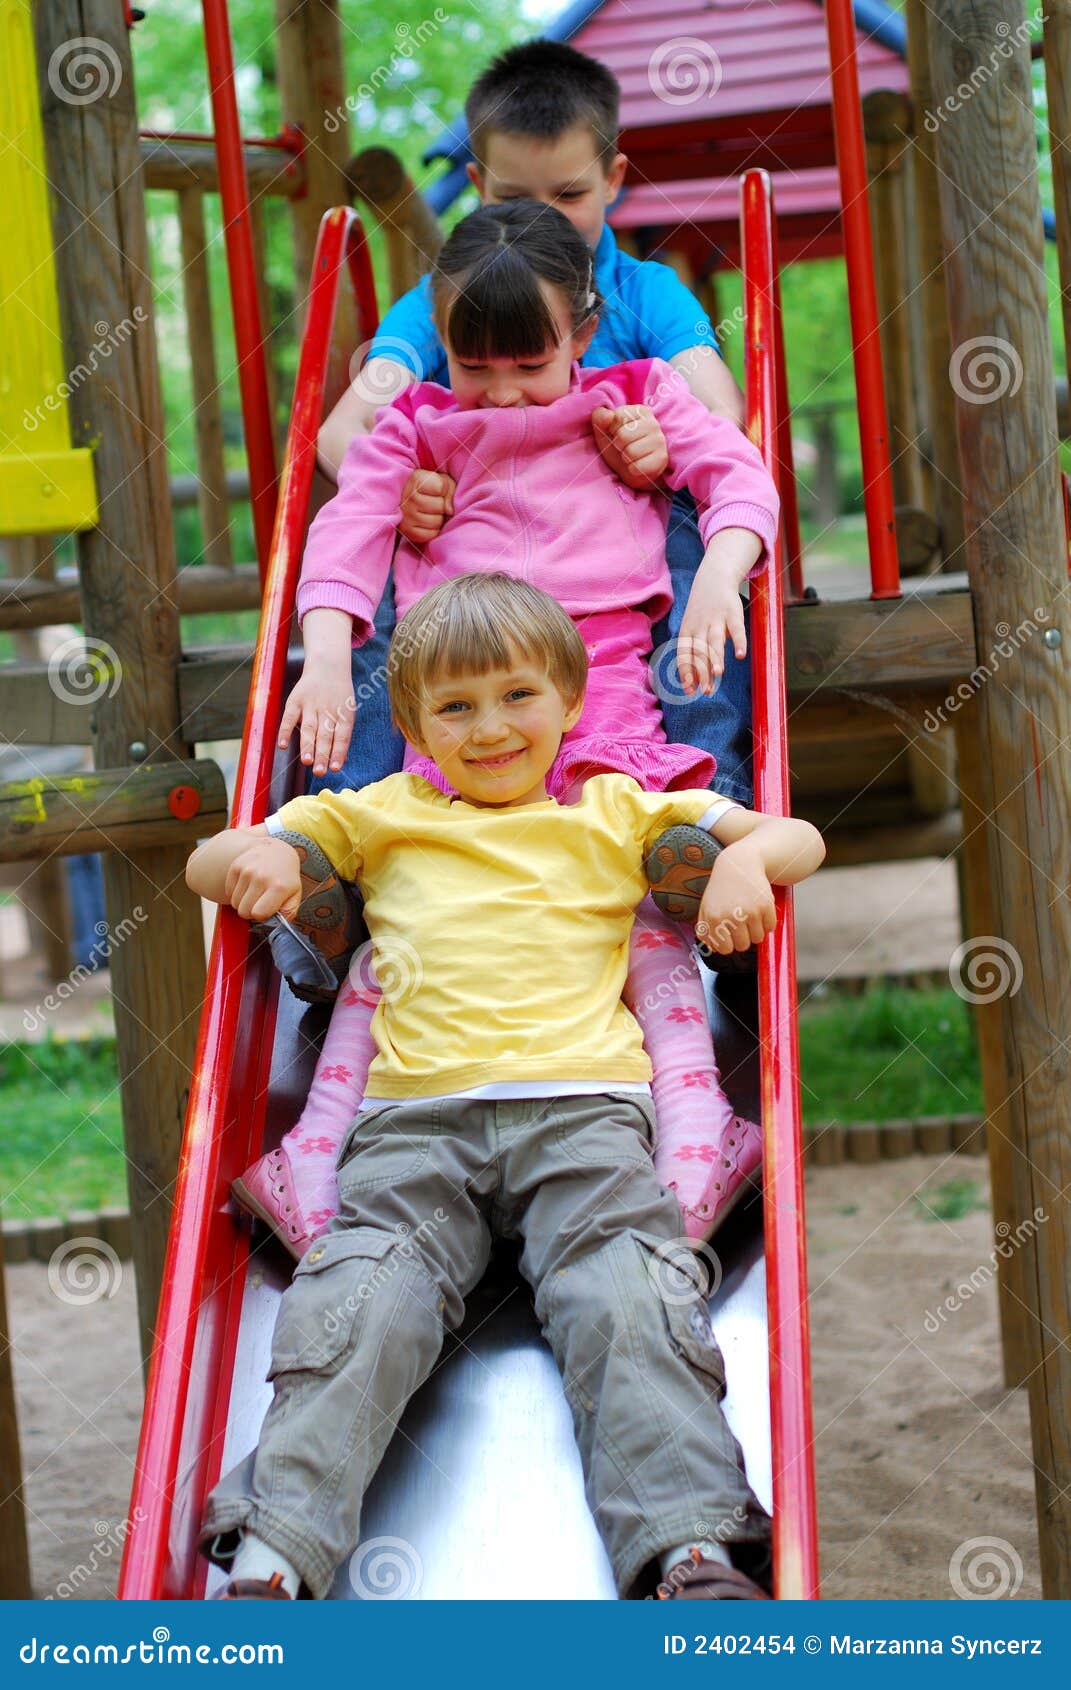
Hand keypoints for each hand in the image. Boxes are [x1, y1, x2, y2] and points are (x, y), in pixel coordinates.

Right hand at [224, 837, 302, 923]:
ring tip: (254, 893)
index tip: (266, 909)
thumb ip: (288, 913)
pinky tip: (247, 885)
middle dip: (250, 911)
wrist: (276, 851)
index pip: (258, 914)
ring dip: (243, 902)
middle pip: (244, 911)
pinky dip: (236, 893)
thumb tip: (275, 924)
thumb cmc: (285, 878)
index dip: (261, 916)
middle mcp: (261, 877)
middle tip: (259, 902)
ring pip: (235, 903)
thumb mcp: (295, 895)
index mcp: (279, 887)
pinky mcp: (236, 866)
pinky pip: (229, 892)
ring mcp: (247, 870)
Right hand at [277, 661, 355, 775]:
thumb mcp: (347, 711)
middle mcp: (327, 710)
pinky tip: (283, 745)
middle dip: (322, 754)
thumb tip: (341, 760)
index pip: (342, 737)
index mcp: (343, 715)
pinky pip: (289, 717)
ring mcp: (311, 705)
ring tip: (306, 762)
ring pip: (309, 728)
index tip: (335, 769)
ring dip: (307, 746)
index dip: (338, 753)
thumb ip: (342, 734)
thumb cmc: (339, 695)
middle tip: (319, 772)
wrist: (328, 666)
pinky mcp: (296, 700)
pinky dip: (285, 731)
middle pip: (325, 735)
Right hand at [399, 467, 454, 543]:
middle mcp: (408, 498)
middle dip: (441, 505)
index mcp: (416, 480)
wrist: (409, 500)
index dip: (443, 490)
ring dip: (438, 519)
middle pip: (440, 506)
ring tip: (430, 513)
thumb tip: (449, 511)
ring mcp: (406, 516)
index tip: (435, 490)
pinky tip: (427, 523)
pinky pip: (431, 535)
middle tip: (433, 503)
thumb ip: (450, 490)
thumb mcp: (442, 480)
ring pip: (436, 522)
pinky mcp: (408, 532)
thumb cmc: (431, 488)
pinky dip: (433, 531)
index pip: (440, 488)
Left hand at [591, 404, 667, 488]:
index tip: (617, 433)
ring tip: (630, 457)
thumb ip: (600, 418)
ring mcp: (660, 441)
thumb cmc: (618, 446)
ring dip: (626, 458)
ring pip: (630, 452)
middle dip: (618, 445)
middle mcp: (653, 423)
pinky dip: (633, 470)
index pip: (618, 416)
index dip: (612, 429)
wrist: (630, 470)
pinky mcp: (661, 459)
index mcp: (640, 411)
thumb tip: (607, 416)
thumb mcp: (604, 430)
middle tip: (624, 448)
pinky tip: (637, 466)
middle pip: (623, 435)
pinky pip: (638, 467)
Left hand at [677, 559, 747, 695]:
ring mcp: (715, 619)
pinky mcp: (732, 613)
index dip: (687, 673)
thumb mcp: (692, 629)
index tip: (690, 692)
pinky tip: (740, 656)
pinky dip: (738, 642)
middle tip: (706, 691)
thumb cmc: (701, 612)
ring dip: (716, 657)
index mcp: (687, 632)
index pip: (684, 656)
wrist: (713, 579)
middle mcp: (699, 626)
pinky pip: (736, 629)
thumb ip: (694, 654)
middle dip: (702, 672)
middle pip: (699, 652)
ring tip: (718, 674)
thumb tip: (694, 682)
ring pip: (714, 641)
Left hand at [696, 843, 776, 954]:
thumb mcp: (706, 906)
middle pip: (743, 946)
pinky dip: (767, 921)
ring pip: (758, 938)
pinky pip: (770, 927)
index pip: (725, 949)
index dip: (729, 943)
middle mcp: (730, 917)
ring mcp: (749, 911)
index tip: (730, 934)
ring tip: (750, 913)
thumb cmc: (722, 888)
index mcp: (713, 919)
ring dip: (756, 930)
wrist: (740, 863)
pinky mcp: (765, 906)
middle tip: (741, 922)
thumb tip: (713, 949)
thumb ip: (705, 929)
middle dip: (744, 937)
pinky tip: (759, 908)